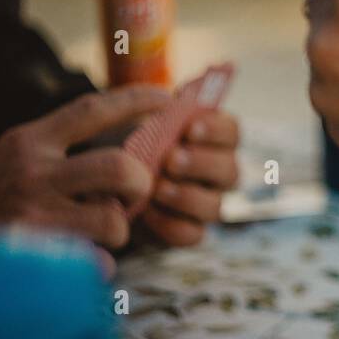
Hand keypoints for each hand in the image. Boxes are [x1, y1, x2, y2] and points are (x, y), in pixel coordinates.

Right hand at [0, 86, 168, 262]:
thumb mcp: (14, 157)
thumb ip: (57, 147)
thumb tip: (125, 148)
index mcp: (29, 141)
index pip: (91, 110)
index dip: (134, 100)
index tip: (166, 97)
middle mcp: (32, 174)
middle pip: (118, 167)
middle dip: (138, 182)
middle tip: (132, 191)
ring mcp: (34, 217)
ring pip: (115, 220)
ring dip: (119, 228)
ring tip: (102, 228)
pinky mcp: (38, 258)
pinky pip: (99, 263)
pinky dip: (101, 265)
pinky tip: (84, 259)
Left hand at [142, 109, 239, 247]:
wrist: (106, 182)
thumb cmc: (131, 144)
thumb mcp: (141, 124)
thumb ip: (158, 116)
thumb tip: (167, 104)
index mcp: (213, 140)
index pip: (231, 131)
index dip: (216, 130)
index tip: (190, 129)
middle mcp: (218, 174)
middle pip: (230, 171)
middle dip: (201, 164)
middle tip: (171, 159)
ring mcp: (206, 205)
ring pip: (214, 206)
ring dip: (185, 196)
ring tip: (157, 188)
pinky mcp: (189, 231)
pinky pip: (192, 234)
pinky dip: (169, 223)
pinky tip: (146, 212)